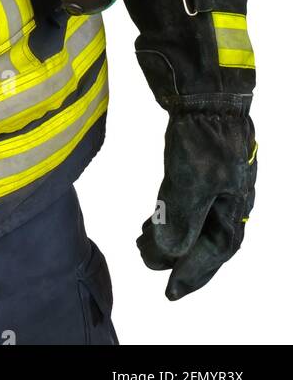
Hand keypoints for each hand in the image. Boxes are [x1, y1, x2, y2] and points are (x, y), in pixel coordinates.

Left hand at [137, 103, 256, 299]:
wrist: (205, 87)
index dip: (194, 273)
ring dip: (171, 234)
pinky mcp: (200, 160)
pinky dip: (170, 211)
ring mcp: (216, 177)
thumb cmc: (204, 134)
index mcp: (235, 206)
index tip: (170, 292)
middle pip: (206, 238)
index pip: (215, 250)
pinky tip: (153, 216)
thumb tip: (169, 254)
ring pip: (195, 217)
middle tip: (151, 267)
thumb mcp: (192, 181)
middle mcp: (230, 195)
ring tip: (143, 243)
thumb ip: (182, 219)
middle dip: (180, 257)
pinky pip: (187, 198)